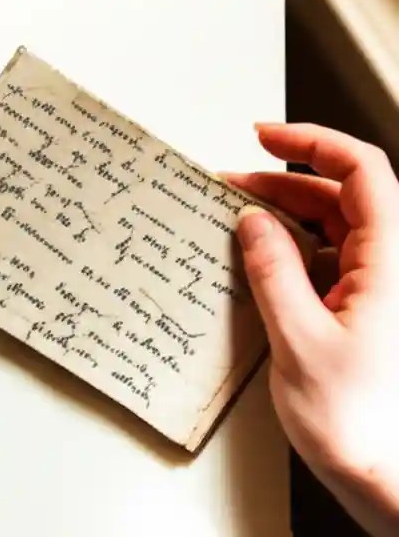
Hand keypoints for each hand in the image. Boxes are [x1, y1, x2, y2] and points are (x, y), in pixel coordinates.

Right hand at [227, 123, 398, 535]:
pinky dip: (293, 251)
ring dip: (287, 216)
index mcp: (393, 261)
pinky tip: (258, 261)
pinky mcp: (368, 312)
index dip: (311, 141)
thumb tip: (253, 222)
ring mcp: (383, 288)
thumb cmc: (357, 421)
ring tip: (236, 217)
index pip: (362, 171)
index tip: (263, 135)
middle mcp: (394, 267)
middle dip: (286, 180)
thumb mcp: (298, 336)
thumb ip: (272, 270)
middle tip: (231, 182)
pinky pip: (332, 261)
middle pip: (344, 196)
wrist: (386, 477)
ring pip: (336, 228)